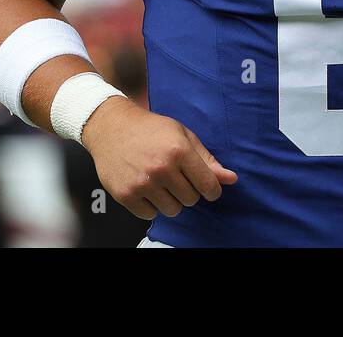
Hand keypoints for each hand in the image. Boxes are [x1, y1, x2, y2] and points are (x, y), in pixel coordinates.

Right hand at [80, 97, 237, 219]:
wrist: (111, 127)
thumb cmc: (150, 129)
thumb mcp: (182, 135)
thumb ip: (207, 159)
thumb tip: (231, 179)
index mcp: (179, 150)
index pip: (208, 186)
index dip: (211, 189)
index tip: (207, 187)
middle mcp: (161, 168)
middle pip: (191, 200)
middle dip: (188, 191)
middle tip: (175, 176)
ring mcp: (142, 183)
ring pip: (172, 210)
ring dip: (170, 200)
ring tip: (160, 181)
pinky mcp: (126, 195)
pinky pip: (150, 215)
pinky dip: (150, 205)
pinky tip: (145, 187)